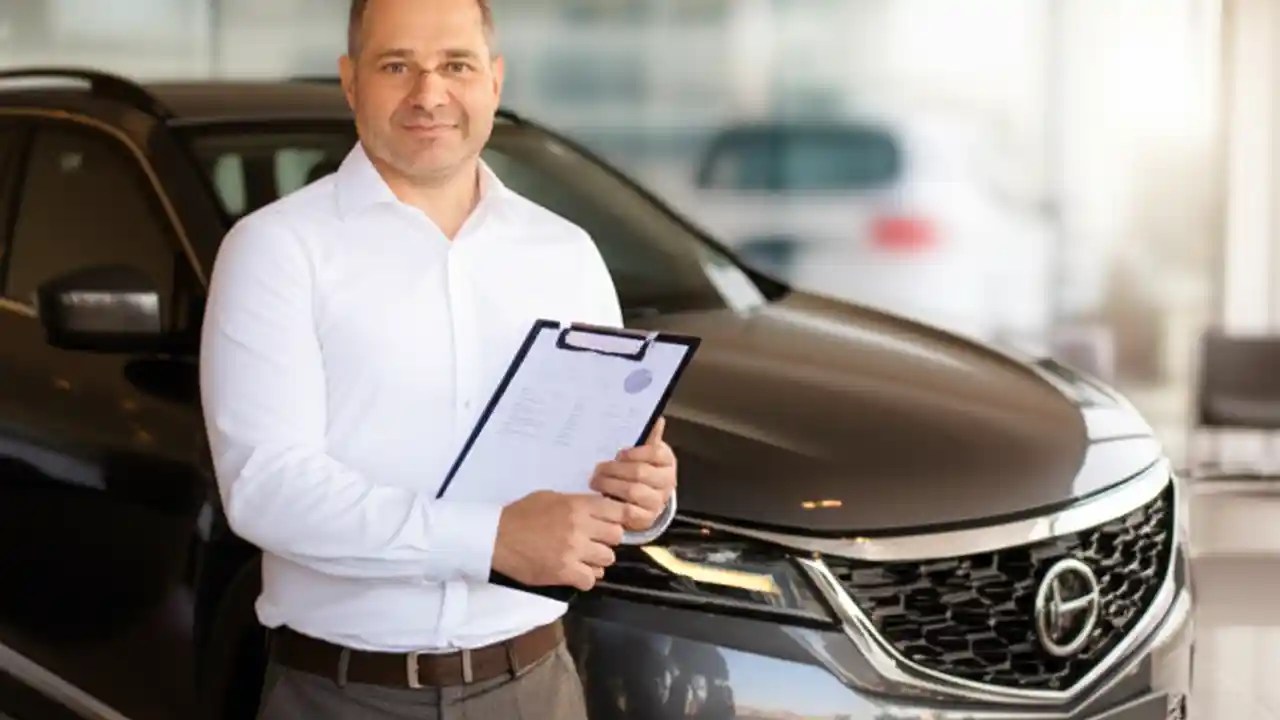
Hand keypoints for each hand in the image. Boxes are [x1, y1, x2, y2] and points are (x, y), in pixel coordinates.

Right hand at [493, 491, 625, 590]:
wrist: (496, 538)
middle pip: (616, 536)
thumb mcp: (550, 497)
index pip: (617, 511)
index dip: (618, 518)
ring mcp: (574, 551)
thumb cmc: (521, 515)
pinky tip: (576, 574)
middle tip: (595, 542)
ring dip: (598, 560)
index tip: (610, 523)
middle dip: (608, 539)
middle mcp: (580, 527)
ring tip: (584, 559)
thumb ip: (576, 503)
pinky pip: (591, 579)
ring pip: (607, 559)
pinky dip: (586, 578)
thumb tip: (596, 510)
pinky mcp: (565, 572)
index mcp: (578, 505)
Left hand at [590, 416, 677, 531]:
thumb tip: (658, 419)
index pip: (655, 453)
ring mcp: (658, 502)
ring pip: (634, 491)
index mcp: (667, 461)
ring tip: (595, 481)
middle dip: (615, 470)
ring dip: (610, 485)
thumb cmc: (638, 468)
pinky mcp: (647, 519)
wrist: (642, 498)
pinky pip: (630, 512)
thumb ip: (647, 437)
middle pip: (640, 472)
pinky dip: (613, 504)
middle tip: (597, 469)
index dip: (634, 453)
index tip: (618, 454)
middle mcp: (667, 481)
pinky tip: (601, 498)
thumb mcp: (642, 451)